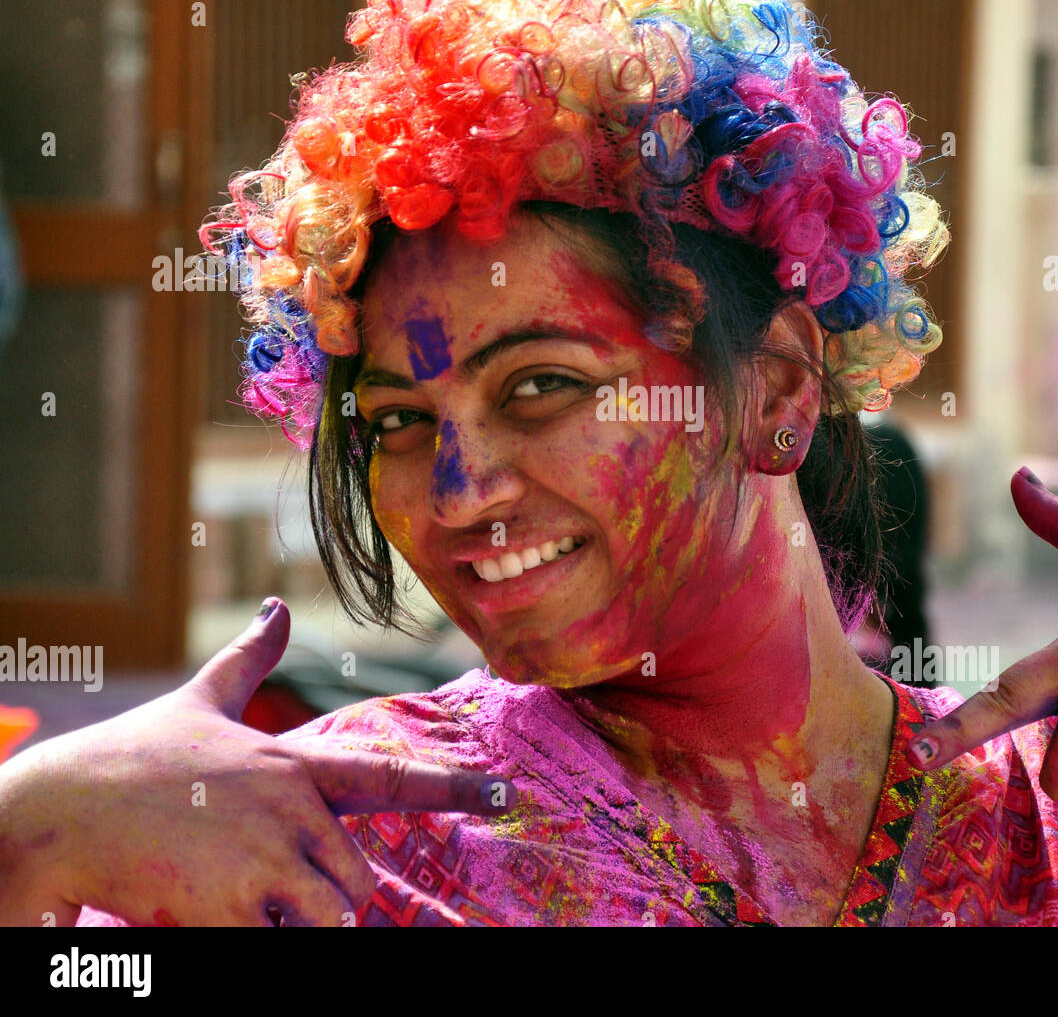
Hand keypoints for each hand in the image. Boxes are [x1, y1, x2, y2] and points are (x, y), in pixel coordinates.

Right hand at [0, 599, 515, 925]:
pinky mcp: (233, 909)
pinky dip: (269, 939)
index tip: (502, 791)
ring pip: (332, 916)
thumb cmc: (136, 755)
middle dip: (332, 894)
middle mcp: (293, 811)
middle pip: (359, 878)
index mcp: (294, 764)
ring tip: (252, 903)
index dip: (453, 786)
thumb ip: (249, 660)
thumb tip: (275, 607)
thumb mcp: (203, 698)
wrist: (61, 808)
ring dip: (305, 923)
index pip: (392, 776)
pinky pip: (283, 944)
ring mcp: (267, 861)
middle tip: (280, 887)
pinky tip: (227, 917)